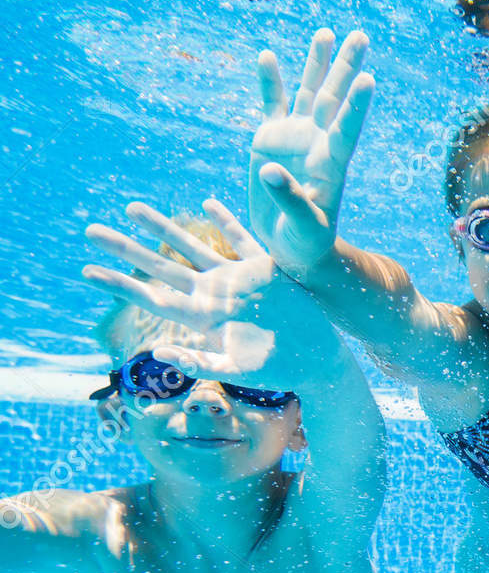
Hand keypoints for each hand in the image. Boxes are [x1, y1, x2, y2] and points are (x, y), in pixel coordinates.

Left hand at [83, 199, 276, 375]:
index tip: (86, 272)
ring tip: (131, 209)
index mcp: (202, 317)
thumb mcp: (237, 370)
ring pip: (191, 247)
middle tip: (89, 232)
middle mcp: (213, 294)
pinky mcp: (264, 269)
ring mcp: (237, 279)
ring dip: (162, 228)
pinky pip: (241, 238)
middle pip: (160, 267)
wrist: (318, 359)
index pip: (151, 296)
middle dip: (126, 249)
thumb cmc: (280, 370)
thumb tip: (157, 352)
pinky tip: (207, 202)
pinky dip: (226, 220)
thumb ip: (198, 361)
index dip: (119, 284)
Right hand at [249, 28, 374, 275]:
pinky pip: (272, 104)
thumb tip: (270, 170)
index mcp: (332, 164)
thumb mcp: (303, 226)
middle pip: (335, 98)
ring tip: (327, 32)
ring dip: (317, 64)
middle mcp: (318, 143)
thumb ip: (289, 198)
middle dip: (346, 67)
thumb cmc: (307, 243)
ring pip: (310, 93)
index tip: (369, 80)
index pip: (346, 129)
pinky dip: (270, 82)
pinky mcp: (271, 140)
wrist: (292, 248)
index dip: (356, 106)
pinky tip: (268, 56)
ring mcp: (296, 138)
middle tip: (361, 36)